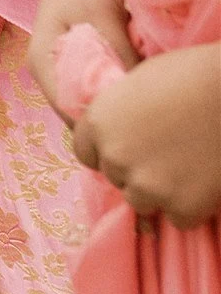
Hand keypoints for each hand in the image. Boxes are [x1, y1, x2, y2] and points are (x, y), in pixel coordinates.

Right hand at [28, 0, 136, 122]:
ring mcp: (73, 61)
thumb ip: (113, 55)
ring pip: (98, 95)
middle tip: (144, 107)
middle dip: (111, 112)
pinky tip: (145, 76)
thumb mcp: (100, 12)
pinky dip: (127, 81)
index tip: (132, 121)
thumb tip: (131, 97)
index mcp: (41, 62)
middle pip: (83, 108)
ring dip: (120, 96)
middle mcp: (54, 67)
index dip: (100, 123)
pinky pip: (110, 79)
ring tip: (146, 91)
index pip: (69, 113)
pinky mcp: (93, 52)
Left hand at [73, 44, 220, 227]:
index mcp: (97, 124)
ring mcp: (147, 186)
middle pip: (117, 179)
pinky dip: (192, 206)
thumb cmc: (188, 74)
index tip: (132, 149)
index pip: (88, 154)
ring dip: (161, 192)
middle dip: (138, 171)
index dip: (110, 152)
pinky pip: (180, 218)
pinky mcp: (183, 206)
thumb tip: (118, 130)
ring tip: (188, 167)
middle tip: (169, 154)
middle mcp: (115, 158)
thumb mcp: (136, 85)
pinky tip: (205, 181)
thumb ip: (119, 114)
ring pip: (143, 202)